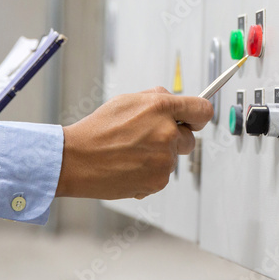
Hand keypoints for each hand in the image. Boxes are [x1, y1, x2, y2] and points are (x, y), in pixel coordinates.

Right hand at [55, 87, 212, 199]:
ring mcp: (164, 159)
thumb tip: (175, 101)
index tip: (195, 120)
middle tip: (146, 140)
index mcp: (161, 107)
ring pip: (172, 158)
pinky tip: (129, 167)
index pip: (202, 110)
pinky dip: (150, 174)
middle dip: (173, 139)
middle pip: (189, 139)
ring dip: (159, 157)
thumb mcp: (127, 100)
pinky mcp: (158, 181)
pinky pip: (162, 176)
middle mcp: (167, 132)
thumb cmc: (98, 129)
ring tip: (131, 154)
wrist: (76, 160)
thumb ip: (157, 98)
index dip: (199, 115)